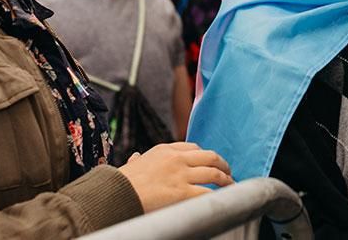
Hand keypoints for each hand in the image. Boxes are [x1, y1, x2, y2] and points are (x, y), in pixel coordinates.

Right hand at [118, 142, 232, 212]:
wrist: (115, 193)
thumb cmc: (121, 182)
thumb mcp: (132, 164)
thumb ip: (137, 161)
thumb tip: (135, 158)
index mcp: (165, 149)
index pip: (193, 147)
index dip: (205, 155)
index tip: (210, 162)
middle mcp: (176, 158)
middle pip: (209, 156)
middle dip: (222, 163)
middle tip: (228, 171)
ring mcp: (181, 174)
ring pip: (213, 172)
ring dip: (226, 179)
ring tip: (231, 185)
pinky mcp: (183, 192)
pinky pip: (207, 193)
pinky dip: (219, 196)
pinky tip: (223, 199)